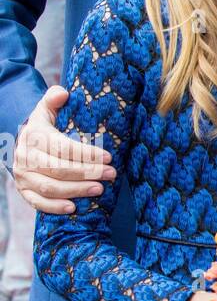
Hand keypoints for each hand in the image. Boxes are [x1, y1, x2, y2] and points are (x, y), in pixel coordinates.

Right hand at [14, 86, 114, 213]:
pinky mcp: (24, 191)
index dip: (86, 153)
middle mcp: (26, 158)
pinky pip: (38, 203)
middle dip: (88, 173)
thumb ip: (53, 99)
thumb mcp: (46, 109)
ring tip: (100, 189)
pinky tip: (74, 208)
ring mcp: (24, 177)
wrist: (21, 143)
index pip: (62, 147)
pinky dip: (55, 207)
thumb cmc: (43, 125)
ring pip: (50, 187)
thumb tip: (63, 93)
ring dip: (76, 190)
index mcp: (34, 136)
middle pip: (58, 169)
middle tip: (111, 173)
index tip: (109, 157)